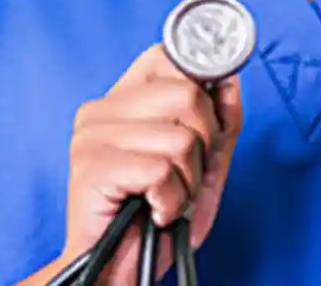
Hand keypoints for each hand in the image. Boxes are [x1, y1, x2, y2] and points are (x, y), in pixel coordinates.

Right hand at [60, 44, 243, 283]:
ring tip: (164, 198)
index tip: (209, 115)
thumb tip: (229, 78)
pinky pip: (161, 170)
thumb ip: (218, 120)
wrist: (116, 271)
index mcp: (121, 102)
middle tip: (182, 176)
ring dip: (187, 181)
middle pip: (186, 94)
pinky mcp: (92, 166)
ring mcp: (92, 136)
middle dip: (203, 144)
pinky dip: (170, 200)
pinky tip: (153, 209)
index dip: (201, 81)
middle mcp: (101, 110)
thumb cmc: (153, 220)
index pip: (166, 56)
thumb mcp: (201, 165)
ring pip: (179, 137)